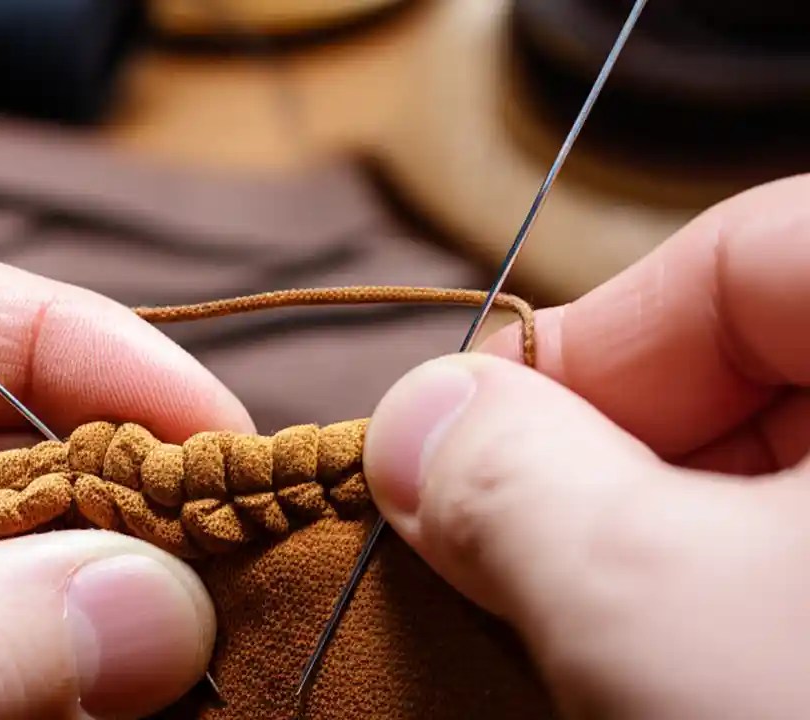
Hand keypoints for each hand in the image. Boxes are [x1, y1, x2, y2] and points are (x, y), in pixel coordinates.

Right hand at [362, 173, 809, 718]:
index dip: (585, 341)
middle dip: (617, 466)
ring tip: (592, 640)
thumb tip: (416, 420)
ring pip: (791, 488)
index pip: (746, 253)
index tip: (466, 450)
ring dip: (666, 555)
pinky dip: (735, 610)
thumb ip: (511, 476)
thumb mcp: (652, 600)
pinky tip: (682, 677)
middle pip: (770, 371)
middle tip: (521, 568)